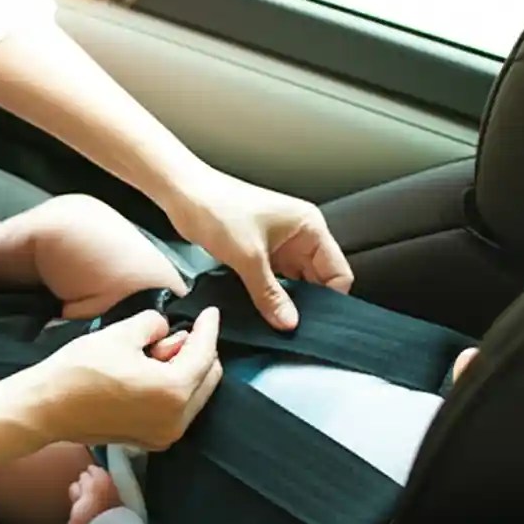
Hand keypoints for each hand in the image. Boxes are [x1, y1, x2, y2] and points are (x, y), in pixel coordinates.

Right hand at [30, 307, 222, 451]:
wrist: (46, 408)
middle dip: (198, 352)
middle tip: (175, 333)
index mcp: (173, 392)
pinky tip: (151, 373)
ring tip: (156, 353)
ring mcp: (164, 435)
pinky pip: (178, 410)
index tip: (210, 312)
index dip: (208, 328)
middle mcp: (176, 420)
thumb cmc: (79, 369)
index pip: (205, 354)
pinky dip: (174, 389)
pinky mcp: (151, 441)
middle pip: (207, 378)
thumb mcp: (121, 333)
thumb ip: (155, 324)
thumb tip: (164, 329)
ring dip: (186, 370)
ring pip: (194, 395)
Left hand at [163, 166, 353, 330]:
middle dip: (306, 305)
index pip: (338, 272)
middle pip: (318, 281)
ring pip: (294, 284)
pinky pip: (274, 281)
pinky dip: (269, 295)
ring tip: (274, 322)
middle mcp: (300, 236)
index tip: (313, 322)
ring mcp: (279, 245)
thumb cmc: (218, 208)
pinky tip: (260, 311)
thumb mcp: (248, 257)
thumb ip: (270, 294)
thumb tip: (289, 323)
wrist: (184, 194)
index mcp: (310, 227)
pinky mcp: (259, 253)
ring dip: (285, 302)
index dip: (330, 299)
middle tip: (291, 328)